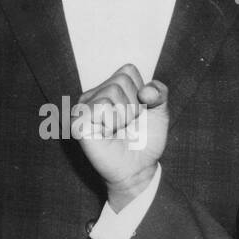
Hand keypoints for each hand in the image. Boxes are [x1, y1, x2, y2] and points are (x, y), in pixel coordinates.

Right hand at [73, 64, 168, 210]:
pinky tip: (107, 134)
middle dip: (133, 106)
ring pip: (111, 92)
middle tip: (127, 125)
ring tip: (118, 130)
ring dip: (124, 116)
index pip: (128, 71)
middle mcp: (94, 94)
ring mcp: (83, 108)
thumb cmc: (145, 140)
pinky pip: (101, 107)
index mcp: (109, 87)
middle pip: (120, 81)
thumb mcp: (160, 111)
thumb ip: (159, 93)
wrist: (139, 168)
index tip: (138, 112)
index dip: (141, 92)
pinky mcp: (78, 122)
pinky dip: (112, 122)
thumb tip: (145, 92)